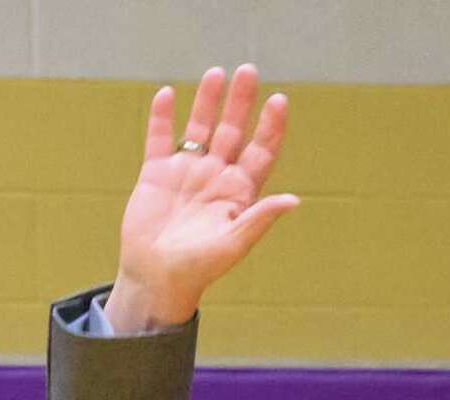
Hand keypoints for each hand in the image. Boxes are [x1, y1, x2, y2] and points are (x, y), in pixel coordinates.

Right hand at [106, 65, 298, 331]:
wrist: (156, 278)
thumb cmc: (198, 270)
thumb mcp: (233, 245)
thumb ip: (260, 219)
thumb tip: (294, 200)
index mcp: (238, 195)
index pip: (260, 153)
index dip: (271, 127)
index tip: (279, 100)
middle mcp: (215, 179)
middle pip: (232, 132)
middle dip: (241, 103)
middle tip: (249, 70)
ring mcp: (186, 173)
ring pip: (199, 128)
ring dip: (207, 101)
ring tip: (217, 72)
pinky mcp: (156, 173)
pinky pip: (160, 138)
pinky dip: (162, 117)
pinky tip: (168, 95)